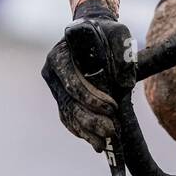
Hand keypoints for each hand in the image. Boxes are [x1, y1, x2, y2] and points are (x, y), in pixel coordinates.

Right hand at [40, 0, 127, 152]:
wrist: (93, 33)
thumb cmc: (105, 32)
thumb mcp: (117, 34)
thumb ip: (121, 52)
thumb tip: (124, 84)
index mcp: (60, 56)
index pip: (73, 83)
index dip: (91, 99)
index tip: (112, 108)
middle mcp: (51, 73)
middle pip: (69, 104)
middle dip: (91, 121)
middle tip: (111, 131)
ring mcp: (55, 88)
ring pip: (68, 116)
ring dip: (87, 131)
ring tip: (105, 143)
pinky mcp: (61, 98)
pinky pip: (68, 120)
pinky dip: (82, 132)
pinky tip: (96, 142)